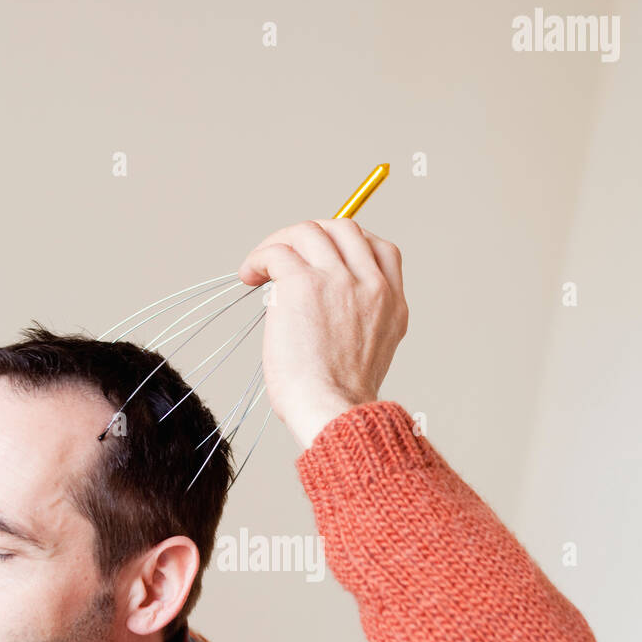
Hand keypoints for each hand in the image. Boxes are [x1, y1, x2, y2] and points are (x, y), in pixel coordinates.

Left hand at [237, 218, 408, 449]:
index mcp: (392, 303)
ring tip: (259, 267)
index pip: (380, 248)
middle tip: (284, 256)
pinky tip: (249, 276)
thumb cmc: (338, 399)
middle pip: (343, 229)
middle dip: (309, 235)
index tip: (320, 258)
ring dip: (278, 243)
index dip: (345, 244)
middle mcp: (372, 286)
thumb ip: (360, 320)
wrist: (332, 412)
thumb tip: (321, 305)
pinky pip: (277, 251)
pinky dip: (258, 257)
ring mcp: (340, 280)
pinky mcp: (304, 284)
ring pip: (308, 232)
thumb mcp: (370, 352)